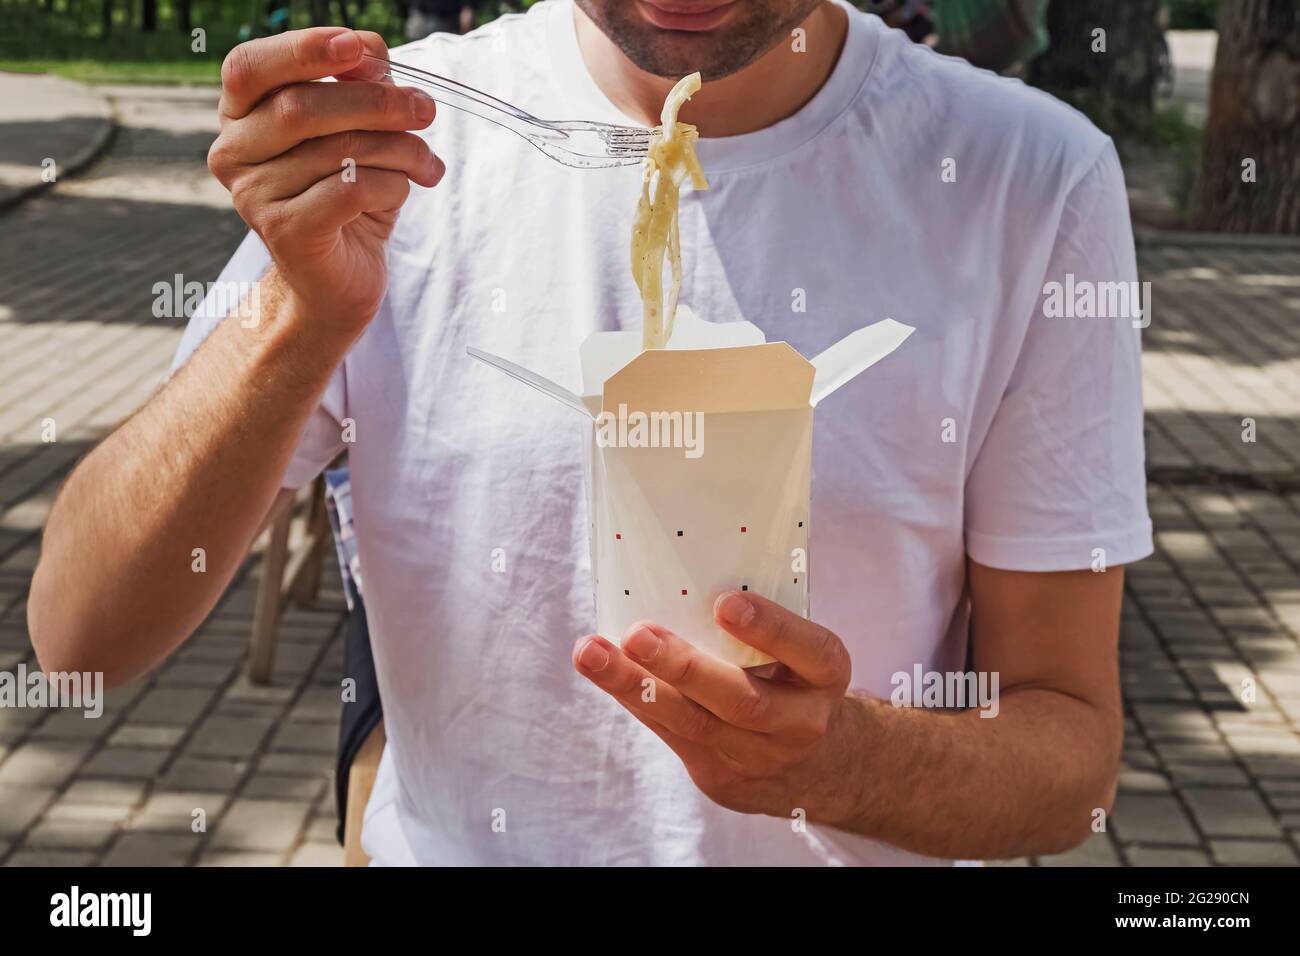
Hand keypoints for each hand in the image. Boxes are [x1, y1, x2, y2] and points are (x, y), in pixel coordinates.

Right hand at [207, 27, 444, 338]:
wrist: (338, 284)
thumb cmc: (347, 200)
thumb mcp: (357, 133)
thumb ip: (357, 84)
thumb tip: (367, 48)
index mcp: (240, 116)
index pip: (251, 66)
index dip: (302, 49)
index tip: (357, 45)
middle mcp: (233, 153)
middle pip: (302, 105)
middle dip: (377, 102)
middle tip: (426, 110)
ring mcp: (253, 196)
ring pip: (339, 149)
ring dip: (400, 149)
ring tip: (427, 163)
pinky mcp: (286, 232)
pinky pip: (352, 190)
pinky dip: (391, 186)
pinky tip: (401, 194)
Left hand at [572, 591, 861, 822]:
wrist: (816, 766)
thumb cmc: (796, 680)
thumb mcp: (805, 651)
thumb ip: (766, 621)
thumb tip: (688, 558)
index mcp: (826, 675)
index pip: (809, 650)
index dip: (770, 628)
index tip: (726, 603)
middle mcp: (800, 723)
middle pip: (742, 702)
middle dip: (684, 668)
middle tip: (638, 634)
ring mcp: (758, 757)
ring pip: (692, 725)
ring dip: (636, 687)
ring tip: (592, 653)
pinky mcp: (720, 778)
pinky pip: (671, 736)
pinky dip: (636, 700)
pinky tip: (604, 672)